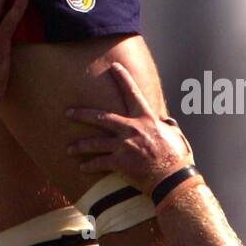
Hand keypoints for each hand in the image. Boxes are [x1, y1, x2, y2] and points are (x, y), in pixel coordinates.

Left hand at [65, 62, 193, 194]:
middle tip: (67, 112)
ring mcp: (124, 145)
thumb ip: (168, 128)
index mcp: (146, 120)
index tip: (114, 66)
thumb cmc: (177, 159)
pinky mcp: (120, 162)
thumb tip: (167, 123)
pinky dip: (89, 165)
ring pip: (95, 142)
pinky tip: (81, 168)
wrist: (173, 179)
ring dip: (80, 145)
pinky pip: (99, 162)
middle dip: (82, 114)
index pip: (133, 93)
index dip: (123, 78)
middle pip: (101, 117)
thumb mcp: (175, 137)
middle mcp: (132, 129)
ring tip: (69, 148)